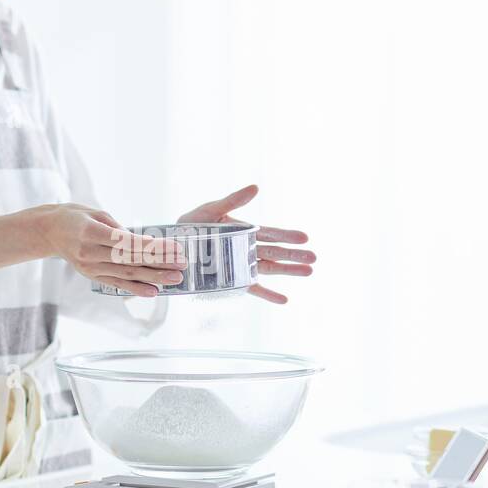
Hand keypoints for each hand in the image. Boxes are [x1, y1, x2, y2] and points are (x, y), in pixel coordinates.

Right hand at [38, 203, 185, 297]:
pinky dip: (136, 289)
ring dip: (154, 277)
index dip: (150, 246)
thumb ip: (119, 230)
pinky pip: (117, 284)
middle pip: (130, 260)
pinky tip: (154, 292)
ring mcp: (90, 268)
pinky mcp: (92, 276)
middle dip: (160, 263)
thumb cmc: (75, 217)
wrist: (49, 232)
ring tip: (176, 278)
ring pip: (127, 274)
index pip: (126, 242)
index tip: (173, 247)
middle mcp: (89, 253)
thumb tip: (144, 244)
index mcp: (90, 232)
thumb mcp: (96, 213)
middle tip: (182, 264)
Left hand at [177, 184, 314, 304]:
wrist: (173, 247)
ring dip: (288, 272)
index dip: (287, 236)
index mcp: (244, 230)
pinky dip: (268, 294)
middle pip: (275, 252)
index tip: (304, 238)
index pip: (271, 233)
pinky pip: (253, 288)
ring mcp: (241, 265)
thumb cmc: (191, 225)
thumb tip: (256, 187)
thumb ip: (233, 200)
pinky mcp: (233, 280)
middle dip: (294, 255)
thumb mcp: (210, 210)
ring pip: (269, 269)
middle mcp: (246, 248)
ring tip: (308, 273)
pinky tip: (284, 299)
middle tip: (314, 258)